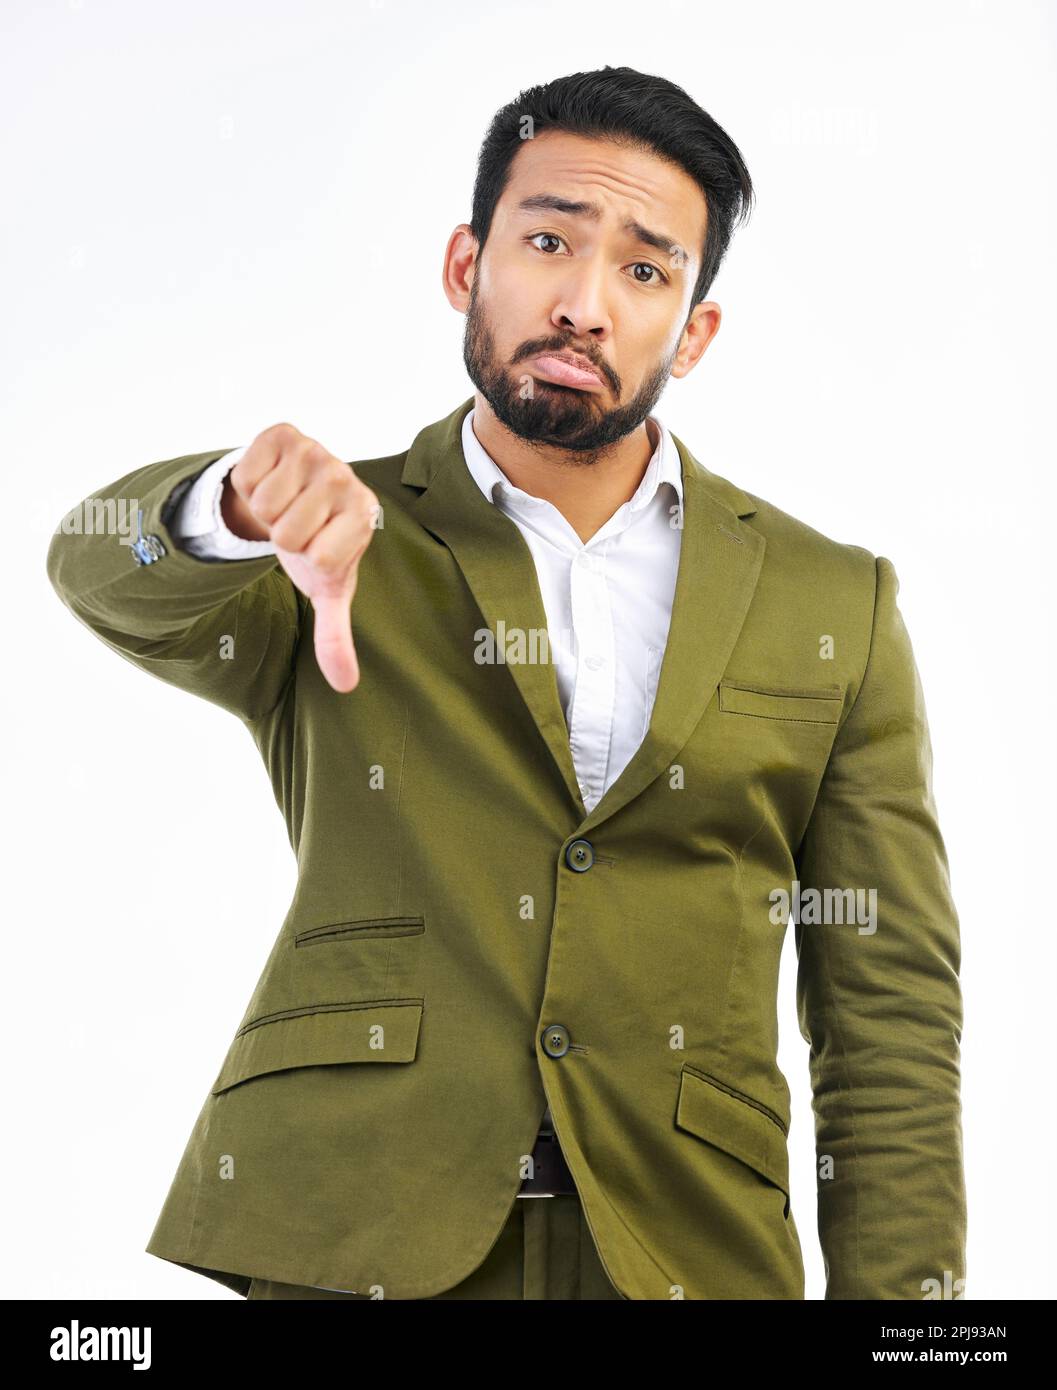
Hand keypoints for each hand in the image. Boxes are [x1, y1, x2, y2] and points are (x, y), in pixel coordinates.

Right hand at [224, 423, 378, 691]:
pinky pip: (247, 471)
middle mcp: (346, 478)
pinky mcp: (284, 432)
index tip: (315, 551)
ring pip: (265, 502)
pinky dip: (249, 484)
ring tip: (284, 507)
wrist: (295, 497)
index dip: (305, 561)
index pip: (318, 556)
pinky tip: (269, 482)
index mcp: (364, 515)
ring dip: (265, 510)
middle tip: (295, 527)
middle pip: (286, 531)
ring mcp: (316, 450)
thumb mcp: (326, 590)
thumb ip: (335, 635)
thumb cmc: (315, 546)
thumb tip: (345, 685)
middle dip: (282, 537)